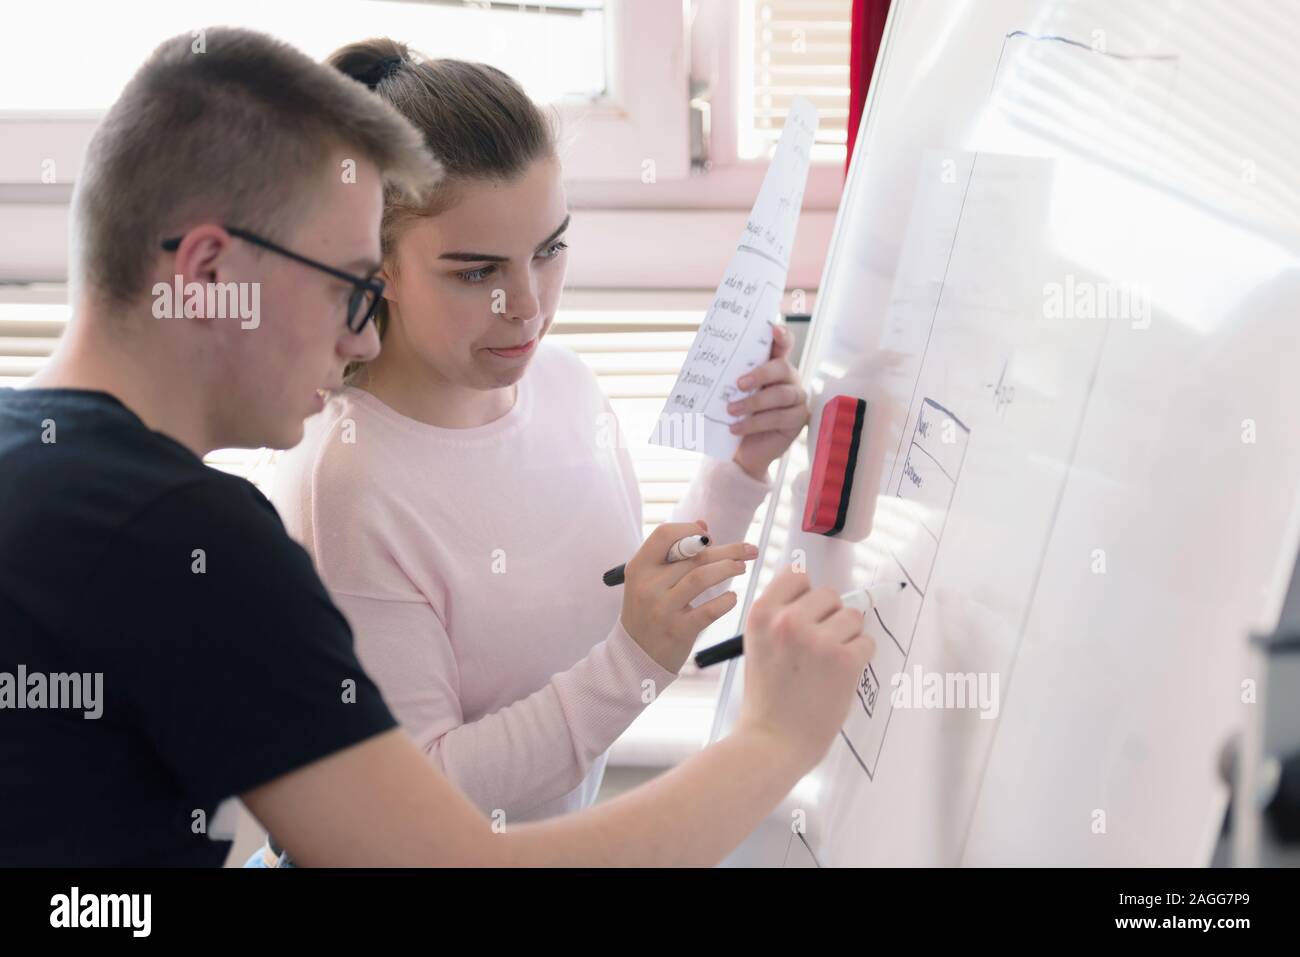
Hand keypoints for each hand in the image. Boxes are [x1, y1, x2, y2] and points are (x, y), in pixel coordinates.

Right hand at [620, 521, 757, 672]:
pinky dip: (726, 601)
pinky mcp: (677, 631)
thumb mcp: (649, 580)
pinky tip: (732, 597)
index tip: (710, 538)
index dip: (690, 530)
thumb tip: (702, 525)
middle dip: (727, 550)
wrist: (635, 656)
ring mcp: (662, 609)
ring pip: (701, 577)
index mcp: (638, 568)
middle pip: (693, 556)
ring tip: (742, 568)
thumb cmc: (648, 611)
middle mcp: (647, 586)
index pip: (664, 534)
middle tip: (749, 549)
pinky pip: (709, 610)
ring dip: (729, 568)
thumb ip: (673, 552)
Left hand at [730, 324, 809, 480]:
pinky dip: (755, 423)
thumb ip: (727, 377)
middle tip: (738, 384)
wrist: (741, 449)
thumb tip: (705, 366)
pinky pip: (779, 418)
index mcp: (773, 364)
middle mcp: (789, 378)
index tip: (773, 329)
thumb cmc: (735, 415)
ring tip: (731, 410)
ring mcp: (796, 398)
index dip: (782, 335)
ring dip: (754, 402)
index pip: (783, 344)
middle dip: (760, 374)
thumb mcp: (729, 392)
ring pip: (781, 394)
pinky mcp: (798, 419)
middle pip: (782, 367)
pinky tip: (736, 428)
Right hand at [735, 568, 873, 770]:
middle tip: (817, 649)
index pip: (797, 575)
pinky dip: (859, 658)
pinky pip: (867, 642)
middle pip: (830, 594)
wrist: (772, 742)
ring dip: (847, 637)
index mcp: (761, 613)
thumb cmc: (767, 698)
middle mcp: (789, 620)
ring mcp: (818, 639)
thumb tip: (818, 598)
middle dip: (829, 618)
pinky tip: (839, 677)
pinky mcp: (844, 660)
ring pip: (853, 616)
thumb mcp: (757, 645)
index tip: (807, 614)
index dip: (806, 595)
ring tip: (827, 664)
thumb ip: (781, 617)